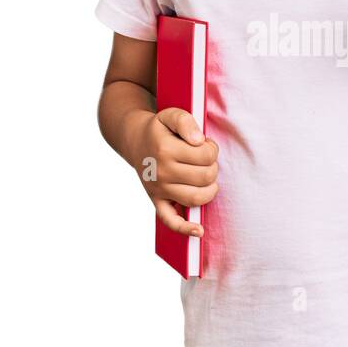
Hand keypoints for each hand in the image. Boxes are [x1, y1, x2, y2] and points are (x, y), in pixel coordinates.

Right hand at [130, 107, 218, 236]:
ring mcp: (158, 189)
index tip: (205, 145)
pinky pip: (170, 221)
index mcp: (166, 150)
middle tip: (205, 160)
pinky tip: (199, 231)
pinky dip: (185, 228)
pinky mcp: (156, 201)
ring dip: (210, 189)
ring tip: (205, 179)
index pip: (206, 156)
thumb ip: (186, 121)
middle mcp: (161, 172)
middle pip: (205, 177)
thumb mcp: (170, 115)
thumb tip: (199, 141)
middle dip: (213, 167)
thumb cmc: (159, 129)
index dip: (212, 149)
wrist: (134, 141)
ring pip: (196, 197)